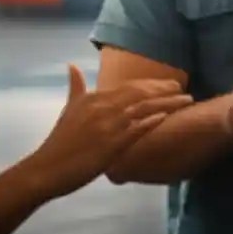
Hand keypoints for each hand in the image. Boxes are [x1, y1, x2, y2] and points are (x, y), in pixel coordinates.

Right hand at [27, 64, 192, 197]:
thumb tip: (72, 65)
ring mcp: (108, 125)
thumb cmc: (60, 141)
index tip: (170, 84)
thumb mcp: (69, 109)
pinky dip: (152, 121)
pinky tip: (167, 117)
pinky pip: (136, 129)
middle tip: (183, 88)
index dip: (152, 84)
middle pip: (140, 93)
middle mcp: (103, 107)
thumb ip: (76, 87)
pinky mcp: (111, 144)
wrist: (47, 167)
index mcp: (94, 97)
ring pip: (143, 109)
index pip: (130, 86)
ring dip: (167, 103)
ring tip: (186, 101)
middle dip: (164, 89)